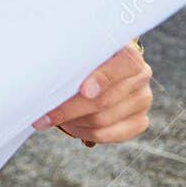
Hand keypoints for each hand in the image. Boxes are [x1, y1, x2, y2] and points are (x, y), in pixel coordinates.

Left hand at [33, 42, 151, 145]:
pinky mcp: (140, 121)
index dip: (102, 79)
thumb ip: (72, 60)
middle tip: (43, 114)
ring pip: (102, 120)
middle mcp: (141, 76)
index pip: (123, 65)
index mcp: (129, 54)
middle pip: (104, 100)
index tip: (83, 90)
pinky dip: (84, 132)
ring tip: (51, 118)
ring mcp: (142, 99)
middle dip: (69, 109)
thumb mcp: (79, 52)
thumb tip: (48, 78)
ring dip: (72, 121)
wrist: (98, 68)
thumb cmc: (82, 58)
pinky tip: (69, 126)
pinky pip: (108, 135)